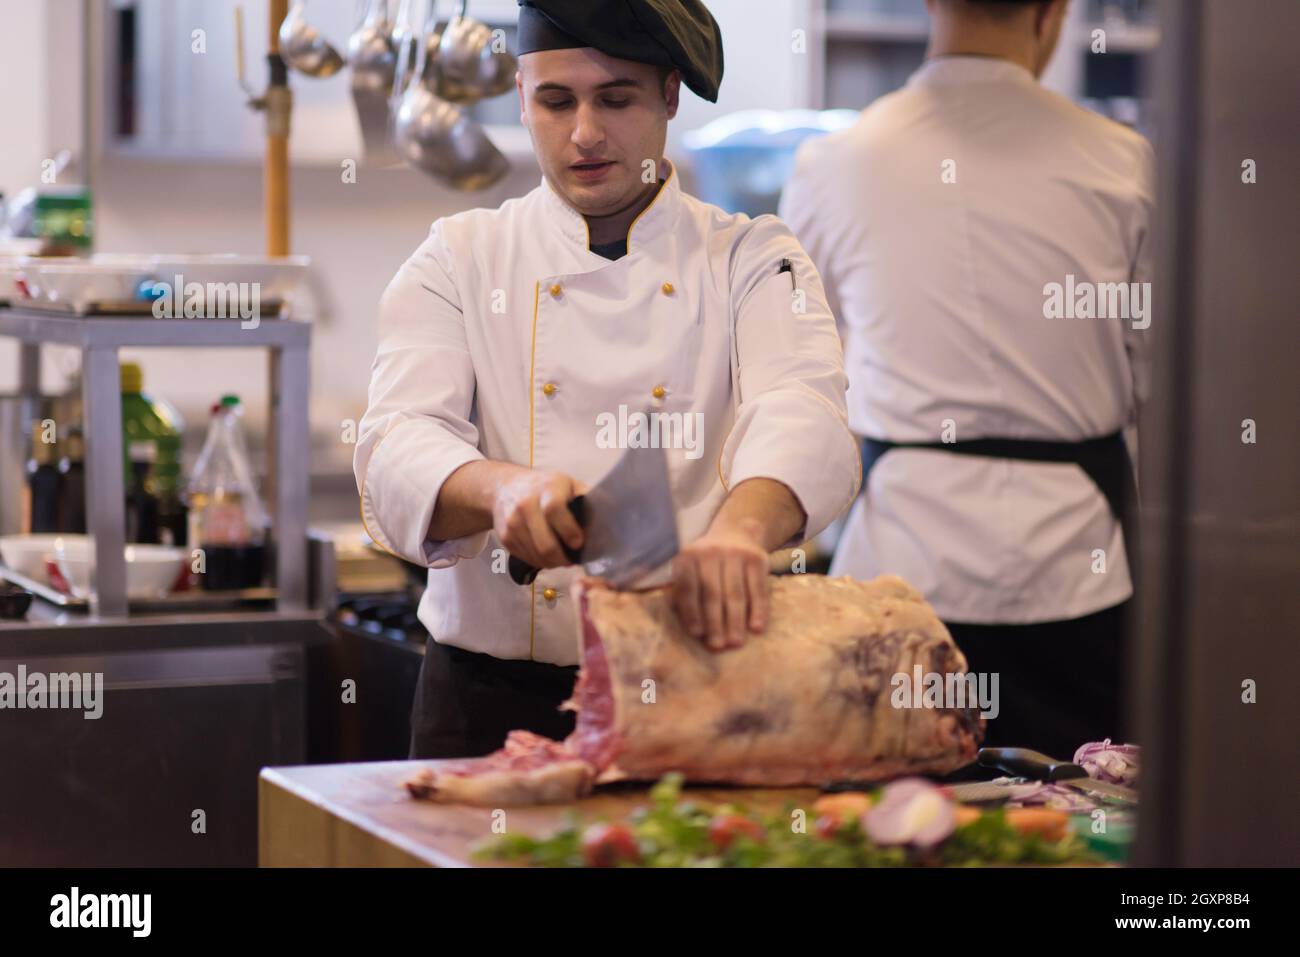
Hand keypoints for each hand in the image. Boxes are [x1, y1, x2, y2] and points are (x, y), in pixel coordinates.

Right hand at [492, 470, 585, 569]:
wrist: (506, 487)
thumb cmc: (546, 487)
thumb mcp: (569, 485)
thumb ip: (587, 499)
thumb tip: (611, 518)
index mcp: (547, 488)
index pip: (554, 510)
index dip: (568, 530)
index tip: (579, 544)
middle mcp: (525, 504)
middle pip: (544, 542)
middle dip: (563, 558)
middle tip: (572, 560)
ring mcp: (512, 522)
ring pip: (536, 555)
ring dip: (553, 562)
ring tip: (562, 558)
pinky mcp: (505, 536)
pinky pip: (526, 558)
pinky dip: (540, 562)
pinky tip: (547, 555)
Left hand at [671, 518, 769, 651]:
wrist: (736, 532)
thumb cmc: (707, 565)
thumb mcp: (692, 570)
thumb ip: (686, 594)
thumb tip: (692, 632)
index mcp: (687, 557)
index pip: (688, 588)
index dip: (691, 612)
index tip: (697, 635)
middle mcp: (709, 552)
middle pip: (712, 593)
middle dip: (715, 623)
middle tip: (717, 646)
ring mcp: (735, 553)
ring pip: (735, 593)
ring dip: (735, 621)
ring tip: (736, 643)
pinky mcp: (756, 558)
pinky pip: (758, 589)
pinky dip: (758, 610)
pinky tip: (757, 628)